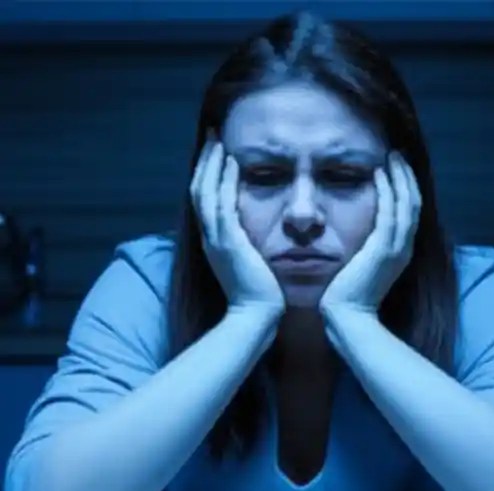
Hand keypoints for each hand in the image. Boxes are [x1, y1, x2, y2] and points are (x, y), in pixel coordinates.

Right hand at [189, 138, 283, 316]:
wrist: (257, 318)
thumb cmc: (261, 297)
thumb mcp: (252, 265)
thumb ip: (251, 248)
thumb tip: (259, 237)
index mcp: (215, 242)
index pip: (206, 200)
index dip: (210, 176)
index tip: (219, 154)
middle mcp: (211, 237)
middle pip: (199, 189)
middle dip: (207, 162)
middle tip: (214, 137)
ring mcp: (217, 239)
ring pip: (206, 192)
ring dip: (212, 164)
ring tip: (219, 141)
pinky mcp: (229, 242)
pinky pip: (222, 204)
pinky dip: (224, 181)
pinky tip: (232, 162)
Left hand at [319, 152, 419, 318]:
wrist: (348, 318)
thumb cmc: (348, 296)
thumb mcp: (362, 266)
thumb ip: (366, 248)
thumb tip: (360, 234)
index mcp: (400, 251)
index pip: (410, 212)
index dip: (406, 188)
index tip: (396, 167)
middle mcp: (404, 247)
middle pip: (414, 203)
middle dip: (406, 176)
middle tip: (397, 154)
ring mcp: (396, 249)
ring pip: (406, 204)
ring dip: (399, 178)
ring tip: (392, 157)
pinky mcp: (383, 249)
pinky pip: (390, 213)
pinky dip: (387, 191)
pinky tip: (378, 174)